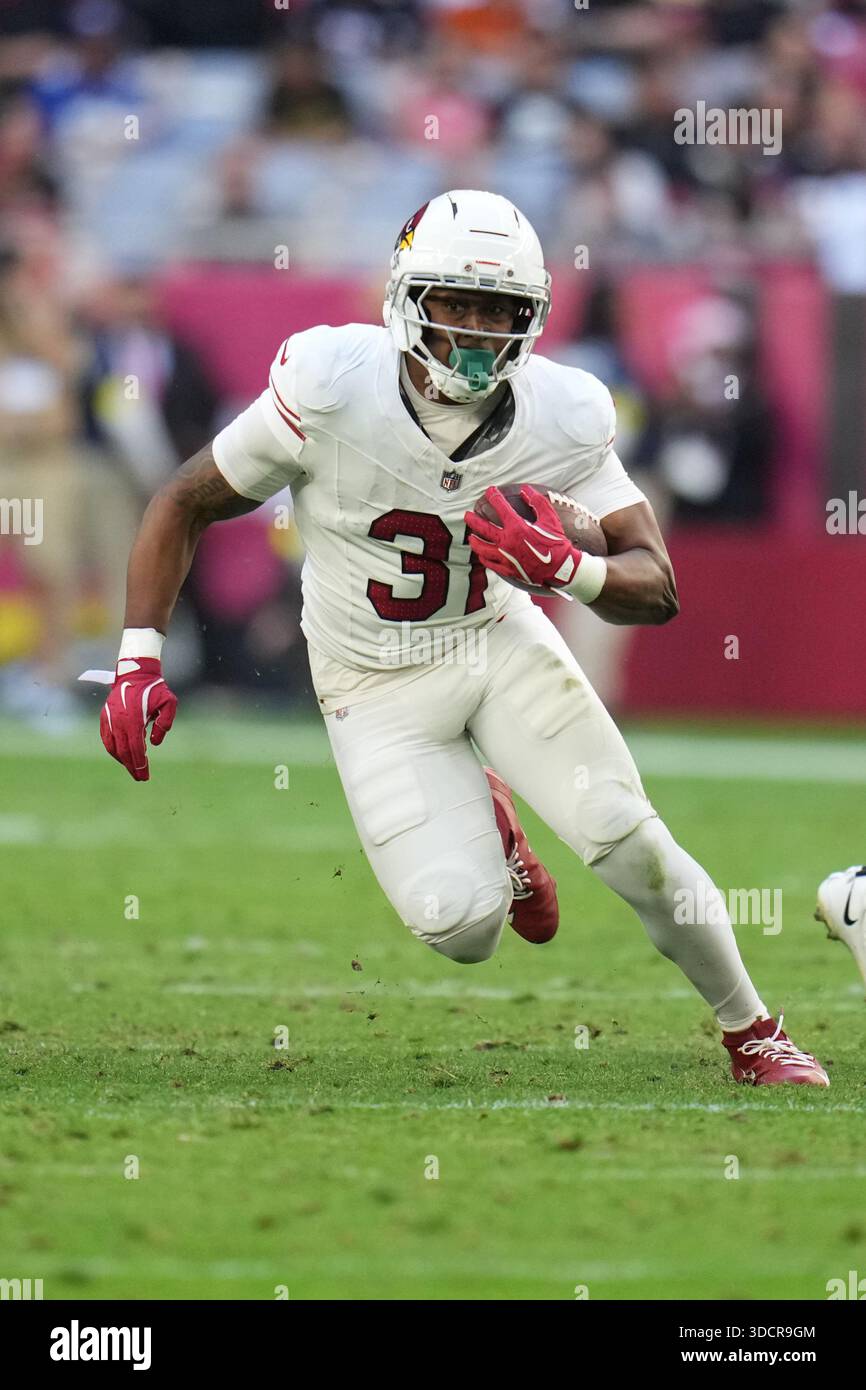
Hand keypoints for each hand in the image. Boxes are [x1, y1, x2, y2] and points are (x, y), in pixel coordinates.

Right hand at [100, 658, 176, 781]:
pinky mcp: (104, 716)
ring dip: (122, 760)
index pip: (135, 748)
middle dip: (132, 766)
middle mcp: (119, 720)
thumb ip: (164, 724)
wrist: (136, 673)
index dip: (139, 764)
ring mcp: (109, 718)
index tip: (145, 775)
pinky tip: (120, 755)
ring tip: (132, 768)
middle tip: (140, 778)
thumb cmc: (156, 689)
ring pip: (112, 746)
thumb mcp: (169, 703)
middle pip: (123, 751)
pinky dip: (112, 749)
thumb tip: (153, 744)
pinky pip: (106, 738)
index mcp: (134, 719)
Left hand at [464, 484, 581, 588]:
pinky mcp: (507, 569)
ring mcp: (505, 557)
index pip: (500, 507)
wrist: (561, 568)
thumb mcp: (550, 519)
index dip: (494, 496)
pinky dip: (483, 558)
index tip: (490, 491)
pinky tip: (481, 554)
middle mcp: (507, 542)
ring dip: (474, 540)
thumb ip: (538, 502)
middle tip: (467, 515)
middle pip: (483, 528)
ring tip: (470, 536)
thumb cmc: (556, 543)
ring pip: (482, 548)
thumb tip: (526, 490)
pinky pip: (490, 563)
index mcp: (517, 527)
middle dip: (473, 520)